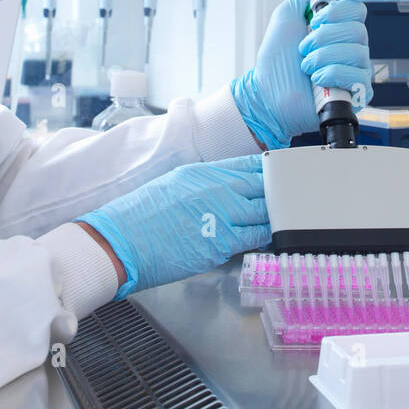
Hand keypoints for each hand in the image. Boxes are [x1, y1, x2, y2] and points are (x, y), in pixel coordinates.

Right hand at [76, 155, 268, 297]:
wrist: (120, 241)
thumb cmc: (141, 216)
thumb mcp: (175, 184)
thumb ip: (206, 183)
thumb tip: (230, 188)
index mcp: (204, 172)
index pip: (251, 164)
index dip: (271, 169)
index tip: (282, 174)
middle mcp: (216, 189)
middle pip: (264, 186)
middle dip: (279, 193)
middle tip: (288, 199)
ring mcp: (220, 216)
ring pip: (265, 212)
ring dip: (275, 217)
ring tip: (280, 220)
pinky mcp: (220, 244)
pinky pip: (254, 238)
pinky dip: (264, 238)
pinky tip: (266, 239)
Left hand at [230, 0, 372, 148]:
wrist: (267, 93)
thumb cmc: (276, 59)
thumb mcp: (287, 16)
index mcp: (339, 28)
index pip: (357, 8)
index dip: (336, 10)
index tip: (313, 19)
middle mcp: (351, 47)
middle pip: (359, 28)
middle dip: (324, 36)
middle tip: (303, 46)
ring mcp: (356, 70)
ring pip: (357, 51)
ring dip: (323, 56)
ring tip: (305, 65)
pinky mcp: (357, 92)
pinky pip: (358, 75)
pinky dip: (332, 73)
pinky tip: (317, 79)